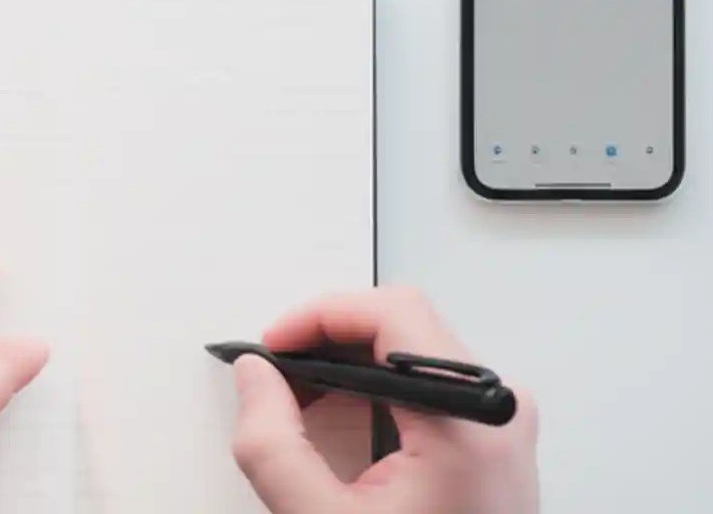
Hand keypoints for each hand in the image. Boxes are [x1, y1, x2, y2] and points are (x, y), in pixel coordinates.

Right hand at [230, 287, 538, 513]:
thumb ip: (273, 442)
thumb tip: (255, 376)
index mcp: (468, 425)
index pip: (393, 314)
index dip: (320, 315)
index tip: (273, 345)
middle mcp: (498, 413)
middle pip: (402, 327)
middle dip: (325, 342)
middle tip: (275, 376)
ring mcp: (501, 427)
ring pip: (412, 354)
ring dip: (346, 367)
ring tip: (299, 403)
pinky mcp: (493, 441)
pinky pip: (428, 384)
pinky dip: (373, 389)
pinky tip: (337, 419)